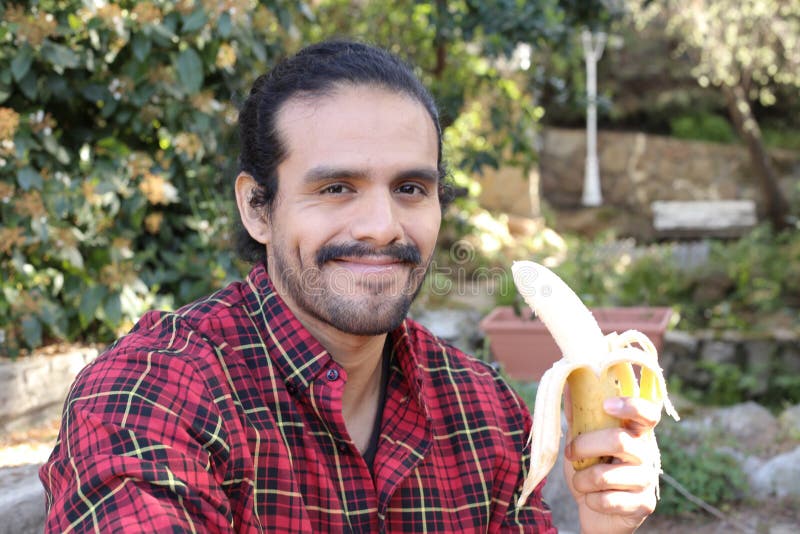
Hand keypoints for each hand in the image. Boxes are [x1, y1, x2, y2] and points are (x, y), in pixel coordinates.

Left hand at [563, 390, 662, 533]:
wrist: (595, 512)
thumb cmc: (590, 469)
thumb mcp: (581, 440)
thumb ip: (578, 415)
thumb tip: (566, 382)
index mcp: (635, 433)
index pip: (647, 413)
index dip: (631, 405)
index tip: (606, 404)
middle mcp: (647, 453)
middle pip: (618, 440)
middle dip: (584, 446)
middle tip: (570, 452)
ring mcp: (647, 480)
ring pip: (606, 475)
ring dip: (582, 479)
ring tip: (580, 481)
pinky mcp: (644, 505)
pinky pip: (608, 500)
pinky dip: (591, 500)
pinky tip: (593, 499)